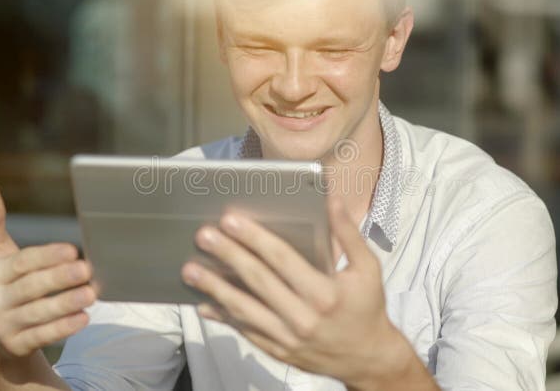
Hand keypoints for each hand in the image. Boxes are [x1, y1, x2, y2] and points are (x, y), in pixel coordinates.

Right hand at [0, 185, 95, 366]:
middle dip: (59, 278)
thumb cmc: (4, 281)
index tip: (72, 250)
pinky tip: (83, 317)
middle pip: (31, 287)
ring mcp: (3, 325)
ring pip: (38, 313)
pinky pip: (42, 336)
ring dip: (65, 303)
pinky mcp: (15, 346)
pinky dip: (63, 327)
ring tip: (90, 293)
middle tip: (86, 269)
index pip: (22, 262)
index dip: (46, 256)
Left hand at [181, 195, 413, 388]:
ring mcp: (288, 338)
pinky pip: (245, 331)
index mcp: (325, 293)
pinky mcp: (278, 352)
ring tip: (190, 270)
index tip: (230, 220)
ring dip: (214, 288)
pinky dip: (223, 317)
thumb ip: (348, 234)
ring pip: (244, 309)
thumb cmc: (367, 307)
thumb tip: (332, 200)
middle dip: (227, 255)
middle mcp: (304, 318)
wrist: (368, 359)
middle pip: (257, 281)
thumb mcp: (368, 269)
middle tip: (203, 236)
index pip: (282, 260)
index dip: (254, 238)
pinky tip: (204, 303)